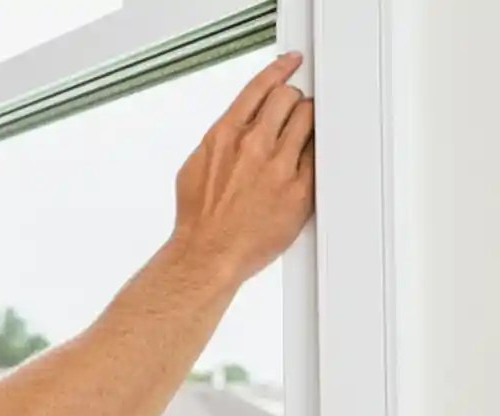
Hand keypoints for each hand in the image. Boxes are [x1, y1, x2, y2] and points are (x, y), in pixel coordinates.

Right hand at [171, 52, 315, 283]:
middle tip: (292, 111)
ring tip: (299, 137)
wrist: (208, 252)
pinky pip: (318, 155)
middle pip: (289, 98)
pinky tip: (303, 162)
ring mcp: (280, 167)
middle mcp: (254, 146)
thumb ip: (220, 141)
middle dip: (292, 101)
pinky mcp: (300, 189)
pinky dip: (313, 153)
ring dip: (307, 123)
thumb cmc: (200, 217)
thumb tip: (235, 127)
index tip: (291, 64)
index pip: (260, 87)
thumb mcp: (196, 166)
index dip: (280, 70)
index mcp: (225, 136)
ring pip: (309, 120)